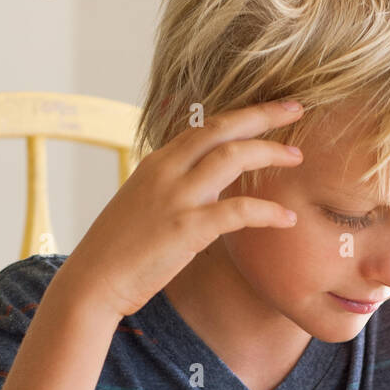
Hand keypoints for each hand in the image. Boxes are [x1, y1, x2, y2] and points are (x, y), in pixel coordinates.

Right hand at [59, 99, 305, 316]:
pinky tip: (288, 219)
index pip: (205, 127)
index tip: (269, 110)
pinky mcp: (187, 229)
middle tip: (296, 108)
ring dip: (269, 153)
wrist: (92, 281)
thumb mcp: (145, 206)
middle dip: (263, 114)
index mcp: (157, 162)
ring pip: (233, 157)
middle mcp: (167, 170)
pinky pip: (237, 211)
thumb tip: (209, 192)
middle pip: (222, 128)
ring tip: (297, 157)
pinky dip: (267, 212)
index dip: (240, 115)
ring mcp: (176, 197)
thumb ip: (175, 191)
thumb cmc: (119, 251)